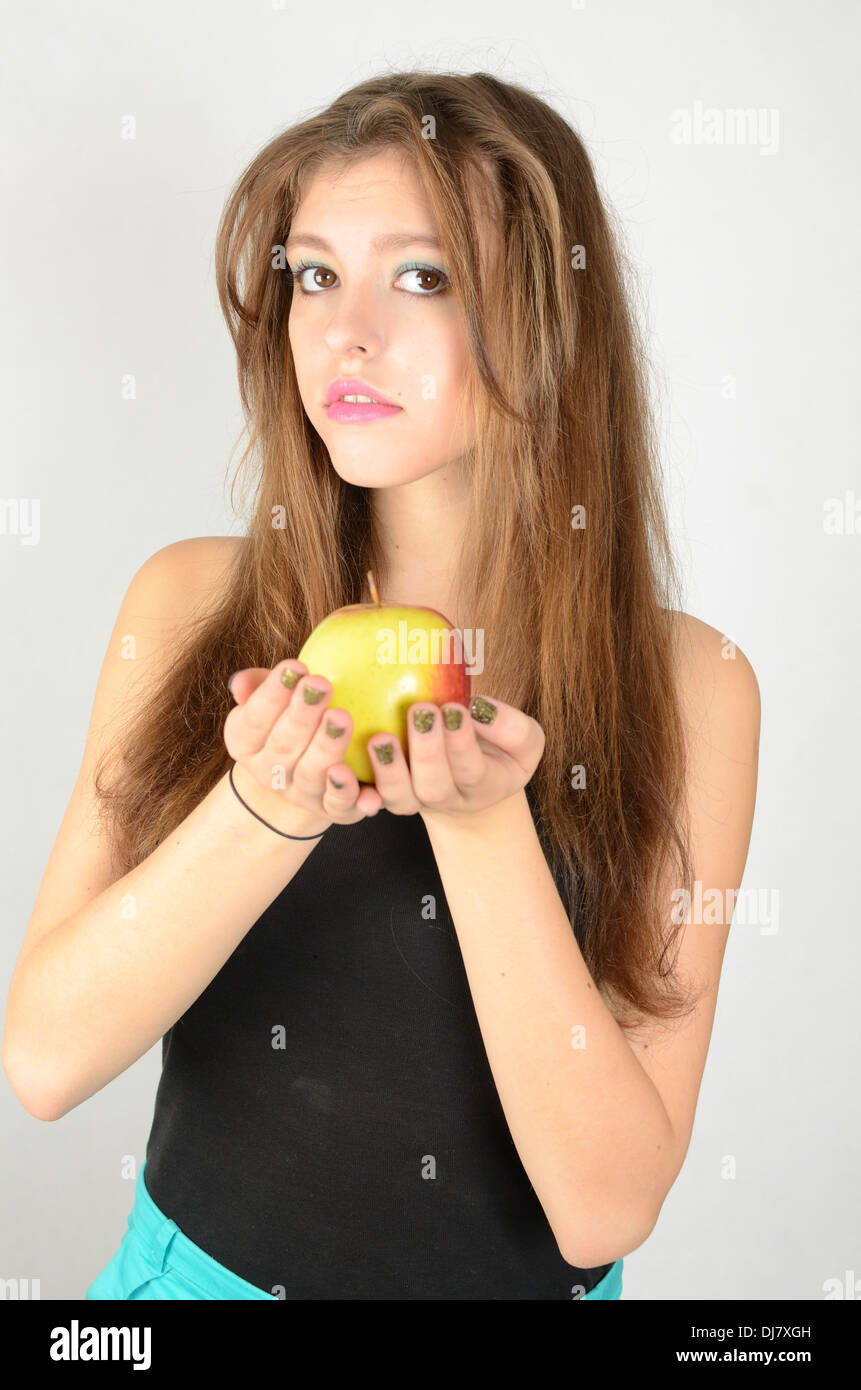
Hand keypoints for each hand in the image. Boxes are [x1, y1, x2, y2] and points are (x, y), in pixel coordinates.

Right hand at [225, 660, 385, 826]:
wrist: (306, 765)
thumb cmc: (291, 715)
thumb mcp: (273, 695)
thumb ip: (257, 685)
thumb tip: (241, 683)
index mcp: (246, 743)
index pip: (253, 719)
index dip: (272, 694)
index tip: (295, 665)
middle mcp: (269, 774)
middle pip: (282, 747)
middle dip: (301, 715)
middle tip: (321, 684)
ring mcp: (301, 795)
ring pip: (311, 775)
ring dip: (326, 748)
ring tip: (341, 718)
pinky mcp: (331, 810)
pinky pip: (339, 806)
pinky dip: (351, 794)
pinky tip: (367, 785)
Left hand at [366, 695, 545, 820]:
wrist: (473, 779)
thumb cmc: (499, 750)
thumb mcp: (523, 740)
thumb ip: (511, 726)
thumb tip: (480, 707)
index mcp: (484, 784)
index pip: (474, 770)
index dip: (463, 743)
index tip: (455, 709)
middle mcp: (448, 798)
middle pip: (434, 787)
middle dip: (427, 751)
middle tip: (420, 712)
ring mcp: (416, 800)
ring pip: (400, 798)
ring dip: (388, 770)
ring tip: (379, 738)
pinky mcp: (388, 794)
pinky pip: (370, 798)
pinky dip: (356, 788)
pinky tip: (344, 765)